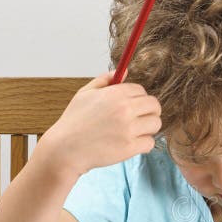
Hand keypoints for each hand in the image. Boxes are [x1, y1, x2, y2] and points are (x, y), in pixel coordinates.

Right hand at [37, 71, 161, 177]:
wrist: (65, 150)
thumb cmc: (74, 122)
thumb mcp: (84, 94)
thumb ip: (104, 80)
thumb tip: (125, 72)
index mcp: (115, 94)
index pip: (141, 90)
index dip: (138, 98)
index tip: (132, 106)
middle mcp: (124, 109)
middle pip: (155, 105)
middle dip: (149, 111)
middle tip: (139, 119)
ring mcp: (128, 129)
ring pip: (156, 124)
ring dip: (148, 128)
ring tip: (135, 132)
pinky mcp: (130, 147)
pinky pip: (150, 142)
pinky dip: (143, 144)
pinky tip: (131, 144)